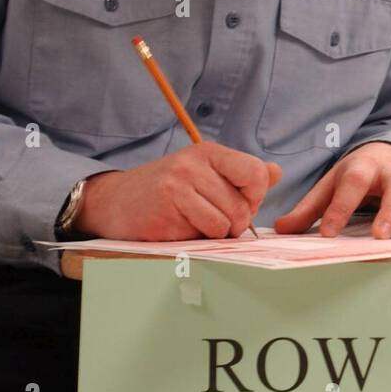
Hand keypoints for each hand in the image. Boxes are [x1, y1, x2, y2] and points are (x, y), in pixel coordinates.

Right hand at [76, 142, 280, 239]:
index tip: (240, 203)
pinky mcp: (164, 211)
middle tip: (212, 219)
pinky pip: (203, 235)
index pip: (256, 173)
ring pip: (225, 223)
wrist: (114, 201)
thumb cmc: (168, 191)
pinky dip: (197, 239)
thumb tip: (276, 172)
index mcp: (209, 153)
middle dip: (235, 223)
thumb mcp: (205, 174)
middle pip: (242, 206)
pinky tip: (180, 228)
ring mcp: (177, 186)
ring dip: (216, 234)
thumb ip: (242, 175)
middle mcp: (193, 164)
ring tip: (195, 223)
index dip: (255, 197)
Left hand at [274, 142, 390, 238]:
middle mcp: (390, 173)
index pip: (351, 184)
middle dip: (388, 210)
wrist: (388, 154)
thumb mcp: (331, 185)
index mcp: (362, 167)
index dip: (340, 207)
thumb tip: (281, 229)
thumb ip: (309, 209)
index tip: (329, 232)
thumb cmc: (356, 176)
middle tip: (380, 234)